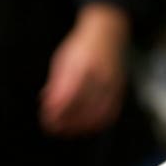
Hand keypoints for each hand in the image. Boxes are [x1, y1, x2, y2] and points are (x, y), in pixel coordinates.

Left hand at [40, 4, 129, 136]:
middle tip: (54, 129)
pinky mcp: (119, 90)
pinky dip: (98, 123)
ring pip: (97, 113)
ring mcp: (112, 84)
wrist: (107, 34)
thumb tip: (46, 103)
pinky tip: (88, 127)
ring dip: (82, 126)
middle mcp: (99, 77)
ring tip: (69, 131)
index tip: (47, 120)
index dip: (57, 112)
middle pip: (82, 108)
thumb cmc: (81, 46)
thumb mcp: (62, 60)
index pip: (68, 96)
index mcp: (82, 67)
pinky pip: (111, 112)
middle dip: (67, 122)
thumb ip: (56, 83)